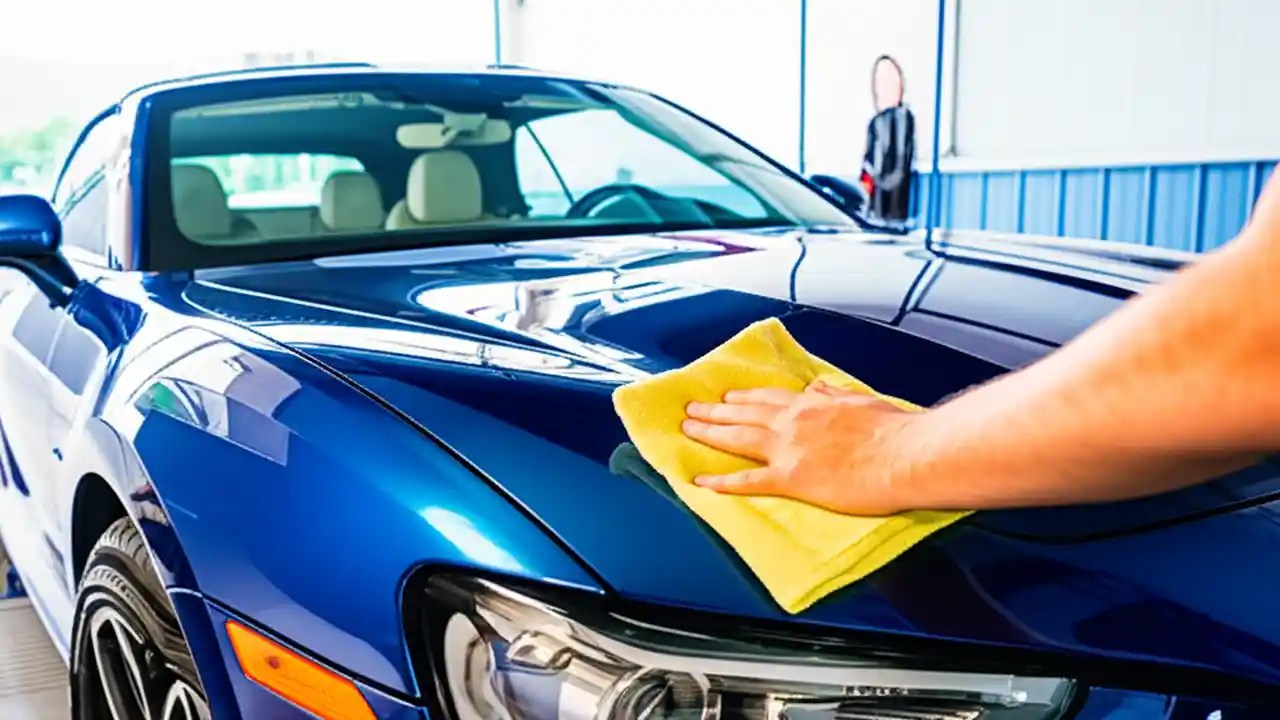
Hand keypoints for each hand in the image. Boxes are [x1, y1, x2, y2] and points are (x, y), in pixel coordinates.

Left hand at [681, 382, 919, 515]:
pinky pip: (747, 480)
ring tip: (687, 430)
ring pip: (737, 438)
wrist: (903, 455)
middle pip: (743, 414)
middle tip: (691, 409)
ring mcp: (788, 449)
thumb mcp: (861, 401)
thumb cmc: (892, 430)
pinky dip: (721, 482)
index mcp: (811, 405)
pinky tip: (700, 482)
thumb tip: (818, 387)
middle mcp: (792, 422)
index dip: (743, 398)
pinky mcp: (791, 478)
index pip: (767, 398)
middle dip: (714, 411)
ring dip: (708, 433)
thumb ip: (835, 395)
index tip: (726, 397)